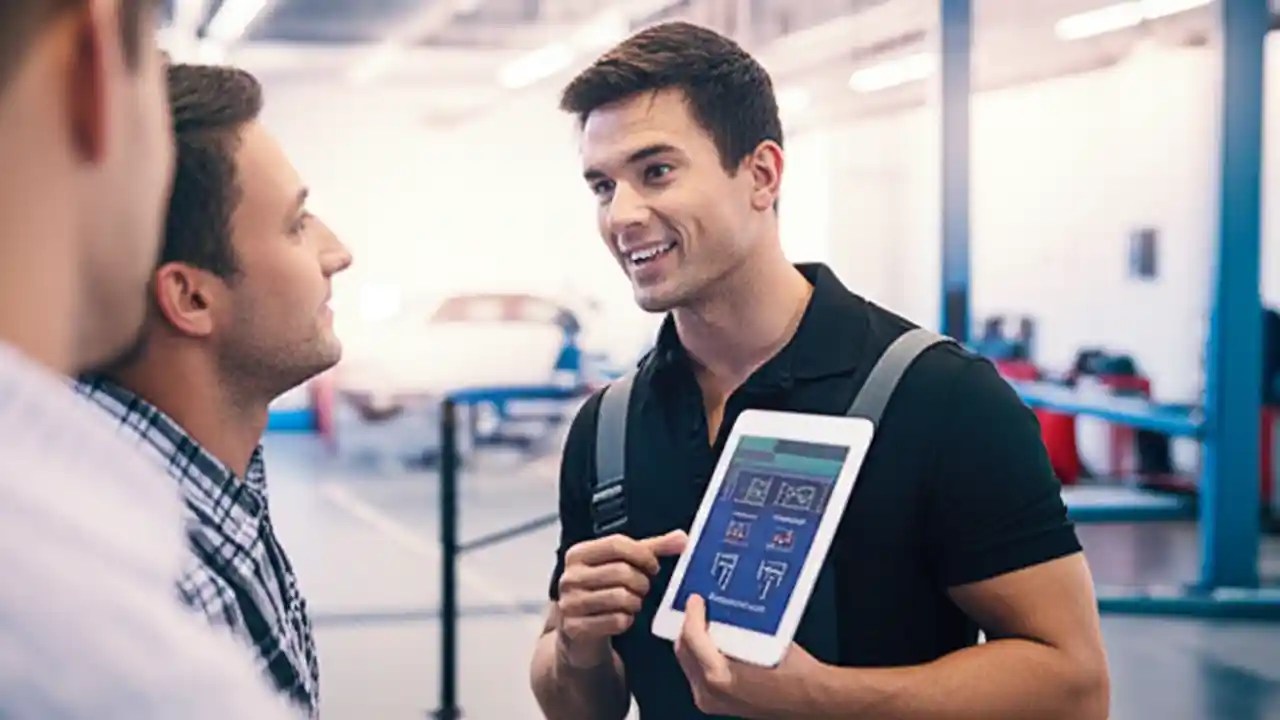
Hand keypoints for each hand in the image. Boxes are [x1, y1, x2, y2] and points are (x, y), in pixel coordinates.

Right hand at [555, 530, 687, 667]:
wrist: (579, 632)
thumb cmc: (603, 591)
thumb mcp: (623, 564)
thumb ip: (651, 549)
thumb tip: (681, 538)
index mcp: (578, 554)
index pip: (616, 544)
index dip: (643, 554)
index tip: (653, 566)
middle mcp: (570, 576)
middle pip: (621, 571)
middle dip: (642, 582)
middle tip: (643, 589)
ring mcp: (570, 603)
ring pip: (620, 597)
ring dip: (635, 602)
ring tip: (633, 603)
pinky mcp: (575, 628)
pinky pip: (616, 620)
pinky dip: (627, 620)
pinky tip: (624, 618)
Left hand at [675, 594, 826, 718]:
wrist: (811, 701)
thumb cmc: (796, 674)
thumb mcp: (765, 639)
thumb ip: (737, 627)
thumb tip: (723, 609)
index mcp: (718, 676)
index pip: (691, 637)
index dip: (692, 613)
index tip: (695, 599)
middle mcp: (710, 692)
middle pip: (684, 650)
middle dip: (689, 626)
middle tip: (698, 607)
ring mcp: (712, 701)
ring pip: (689, 662)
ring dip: (695, 640)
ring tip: (705, 620)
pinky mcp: (718, 704)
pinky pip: (699, 673)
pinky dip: (703, 655)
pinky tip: (714, 641)